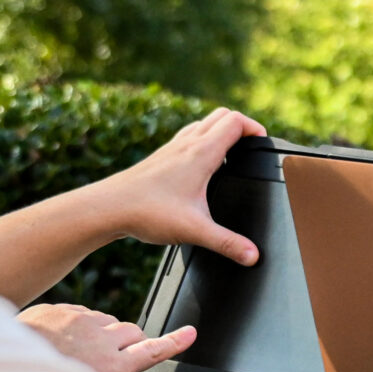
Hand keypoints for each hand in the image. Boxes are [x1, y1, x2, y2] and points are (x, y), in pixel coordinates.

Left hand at [19, 303, 194, 371]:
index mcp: (113, 367)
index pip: (153, 350)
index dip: (175, 342)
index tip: (191, 333)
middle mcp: (101, 340)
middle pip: (133, 331)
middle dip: (130, 341)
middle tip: (116, 355)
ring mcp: (79, 321)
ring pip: (105, 321)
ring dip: (101, 333)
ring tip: (77, 352)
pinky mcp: (58, 309)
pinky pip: (78, 313)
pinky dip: (76, 324)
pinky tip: (59, 340)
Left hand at [83, 107, 266, 264]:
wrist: (107, 208)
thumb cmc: (146, 211)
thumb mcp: (195, 230)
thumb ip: (228, 244)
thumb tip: (253, 256)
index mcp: (201, 153)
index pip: (236, 122)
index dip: (256, 128)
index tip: (265, 144)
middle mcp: (187, 144)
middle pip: (222, 115)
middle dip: (242, 126)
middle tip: (253, 146)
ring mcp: (171, 148)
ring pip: (204, 123)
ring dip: (221, 130)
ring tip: (232, 151)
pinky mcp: (161, 156)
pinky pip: (188, 135)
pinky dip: (203, 139)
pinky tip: (201, 164)